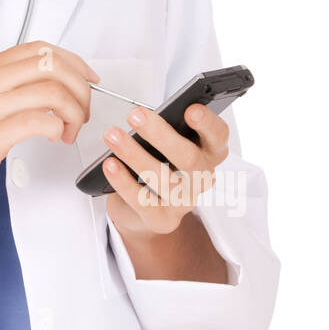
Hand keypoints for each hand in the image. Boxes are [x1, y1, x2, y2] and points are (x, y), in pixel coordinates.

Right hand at [0, 41, 98, 237]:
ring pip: (52, 92)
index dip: (74, 62)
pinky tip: (54, 137)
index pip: (41, 50)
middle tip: (82, 111)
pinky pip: (39, 120)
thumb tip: (60, 78)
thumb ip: (15, 85)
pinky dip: (57, 128)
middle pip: (51, 66)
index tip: (89, 79)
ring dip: (73, 113)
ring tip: (69, 130)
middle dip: (80, 89)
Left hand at [100, 102, 229, 236]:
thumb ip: (166, 128)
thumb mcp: (166, 142)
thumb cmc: (157, 163)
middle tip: (135, 115)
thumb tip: (144, 115)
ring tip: (112, 135)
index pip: (218, 136)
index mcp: (210, 153)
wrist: (142, 209)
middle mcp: (202, 178)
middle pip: (188, 157)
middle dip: (160, 134)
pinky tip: (110, 164)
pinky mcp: (163, 220)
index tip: (190, 109)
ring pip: (162, 178)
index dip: (207, 123)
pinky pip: (142, 201)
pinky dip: (123, 181)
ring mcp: (184, 202)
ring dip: (134, 154)